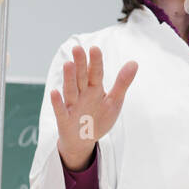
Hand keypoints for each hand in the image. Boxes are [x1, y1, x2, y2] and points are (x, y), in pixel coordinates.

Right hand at [50, 45, 137, 170]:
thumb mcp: (114, 101)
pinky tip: (55, 92)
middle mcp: (82, 94)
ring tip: (68, 64)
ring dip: (69, 78)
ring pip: (71, 90)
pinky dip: (58, 102)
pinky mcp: (65, 119)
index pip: (95, 73)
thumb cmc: (99, 117)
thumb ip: (122, 83)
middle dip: (80, 64)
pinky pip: (61, 110)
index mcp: (94, 88)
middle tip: (77, 49)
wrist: (84, 140)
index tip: (95, 49)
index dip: (95, 62)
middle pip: (81, 77)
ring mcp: (72, 106)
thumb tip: (134, 62)